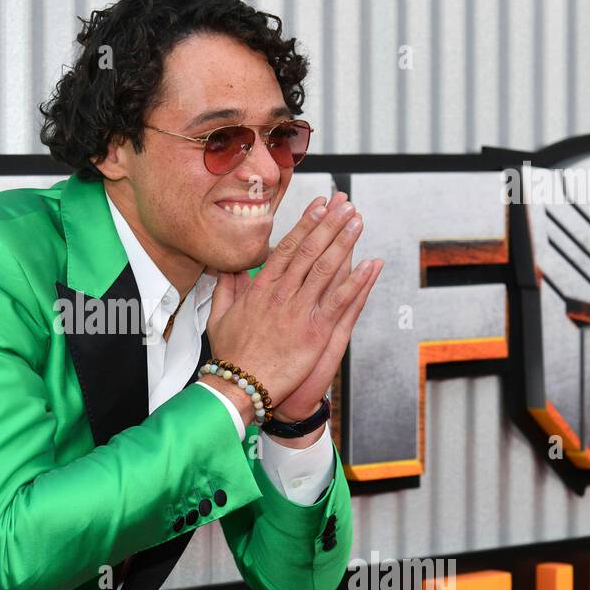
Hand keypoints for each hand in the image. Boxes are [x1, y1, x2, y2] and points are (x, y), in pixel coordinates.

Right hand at [203, 191, 375, 421]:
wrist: (240, 385)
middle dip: (329, 224)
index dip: (306, 224)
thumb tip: (227, 268)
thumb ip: (225, 288)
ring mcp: (299, 311)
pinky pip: (340, 301)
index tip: (319, 206)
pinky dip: (356, 282)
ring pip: (326, 269)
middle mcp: (282, 294)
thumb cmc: (230, 354)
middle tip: (345, 204)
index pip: (287, 248)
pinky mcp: (315, 331)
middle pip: (309, 251)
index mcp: (261, 289)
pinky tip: (370, 264)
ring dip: (344, 242)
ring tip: (357, 221)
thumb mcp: (218, 315)